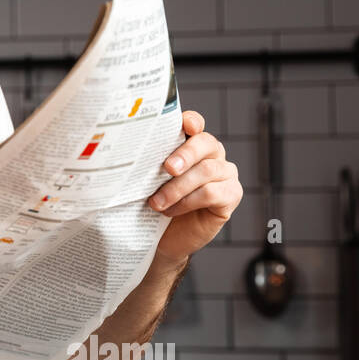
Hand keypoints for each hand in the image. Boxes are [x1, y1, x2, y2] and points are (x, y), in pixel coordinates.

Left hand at [146, 111, 241, 265]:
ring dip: (177, 187)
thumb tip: (128, 153)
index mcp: (191, 144)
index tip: (185, 125)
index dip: (191, 121)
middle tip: (167, 168)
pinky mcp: (231, 195)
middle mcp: (211, 155)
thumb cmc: (156, 204)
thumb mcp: (148, 181)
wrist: (164, 238)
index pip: (195, 124)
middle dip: (185, 154)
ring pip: (206, 170)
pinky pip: (212, 193)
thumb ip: (149, 164)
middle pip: (205, 143)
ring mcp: (225, 174)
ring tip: (156, 202)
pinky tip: (171, 210)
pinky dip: (187, 202)